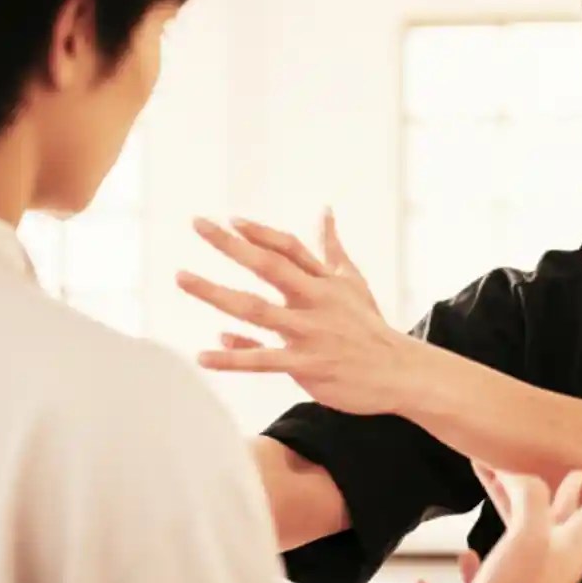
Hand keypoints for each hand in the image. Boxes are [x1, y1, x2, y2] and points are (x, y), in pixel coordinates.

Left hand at [176, 209, 417, 414]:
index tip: (230, 220)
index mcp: (324, 281)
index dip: (260, 233)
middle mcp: (315, 300)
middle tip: (198, 224)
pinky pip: (262, 360)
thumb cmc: (371, 327)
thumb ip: (332, 249)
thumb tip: (325, 211)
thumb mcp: (353, 282)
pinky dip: (232, 358)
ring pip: (256, 309)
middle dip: (231, 245)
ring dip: (216, 292)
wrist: (399, 371)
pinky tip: (203, 356)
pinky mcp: (306, 365)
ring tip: (182, 277)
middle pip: (268, 266)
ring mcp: (309, 332)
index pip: (289, 248)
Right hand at [416, 462, 581, 582]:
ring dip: (505, 513)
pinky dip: (463, 569)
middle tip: (575, 471)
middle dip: (562, 494)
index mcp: (568, 552)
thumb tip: (519, 471)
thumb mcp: (529, 536)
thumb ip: (529, 499)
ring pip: (513, 544)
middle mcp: (546, 570)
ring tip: (496, 485)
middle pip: (557, 523)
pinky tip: (458, 556)